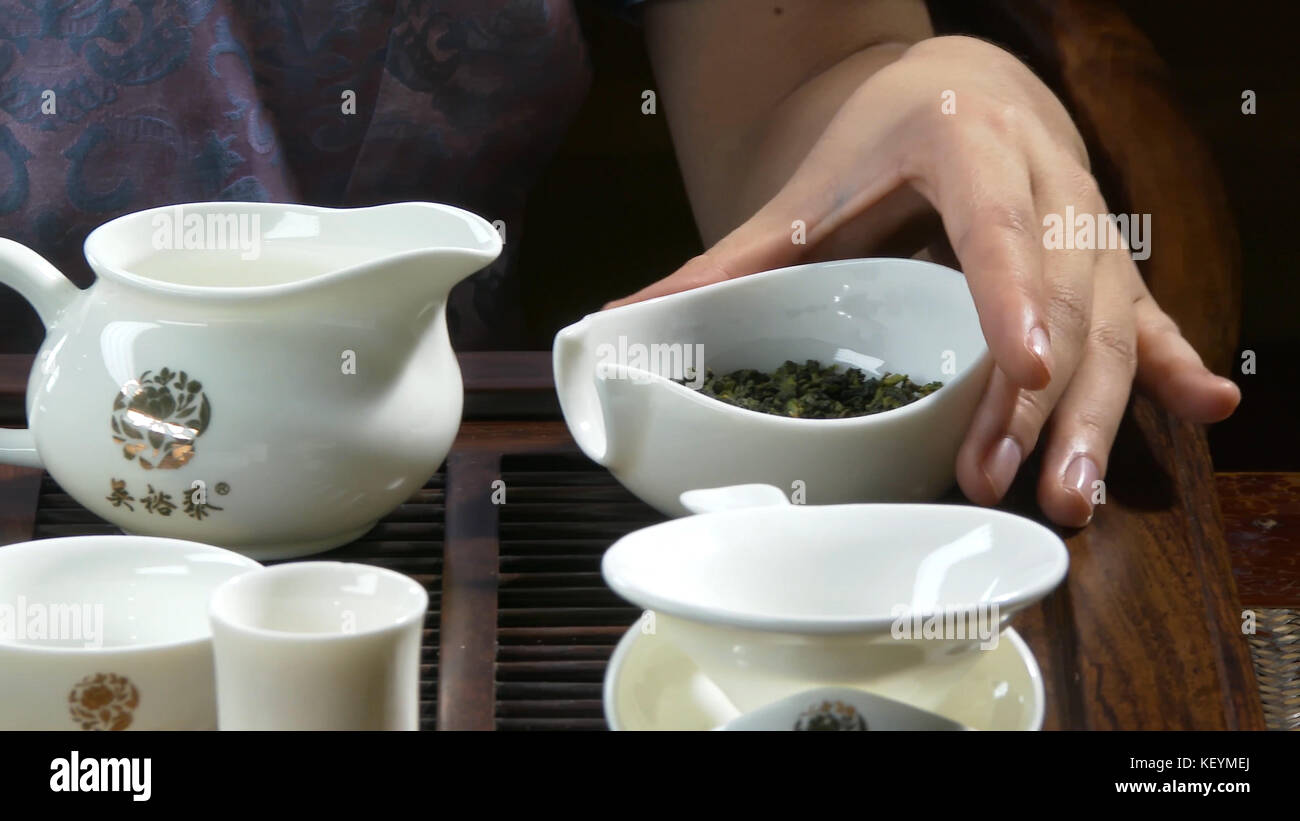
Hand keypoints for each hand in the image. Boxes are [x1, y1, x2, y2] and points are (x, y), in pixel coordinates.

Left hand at [607, 36, 1239, 525]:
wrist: (958, 81)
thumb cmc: (877, 134)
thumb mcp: (808, 190)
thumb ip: (728, 260)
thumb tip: (620, 320)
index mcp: (965, 143)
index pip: (993, 225)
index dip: (1010, 296)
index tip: (1020, 368)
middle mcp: (1045, 175)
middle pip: (1060, 292)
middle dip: (1040, 397)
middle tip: (1007, 480)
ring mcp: (1084, 218)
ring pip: (1114, 315)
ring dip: (1100, 411)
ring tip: (1075, 494)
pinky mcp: (1105, 254)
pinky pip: (1145, 310)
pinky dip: (1168, 363)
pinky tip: (1206, 409)